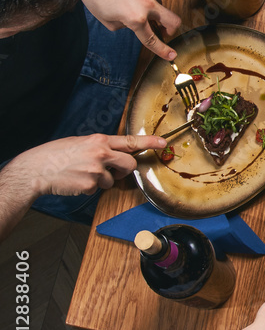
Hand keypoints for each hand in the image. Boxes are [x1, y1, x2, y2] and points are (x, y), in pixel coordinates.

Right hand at [6, 134, 165, 198]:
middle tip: (112, 170)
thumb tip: (114, 153)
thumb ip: (99, 147)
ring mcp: (96, 170)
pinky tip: (76, 181)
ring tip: (83, 173)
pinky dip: (90, 187)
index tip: (163, 143)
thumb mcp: (80, 142)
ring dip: (102, 180)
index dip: (149, 142)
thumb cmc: (56, 155)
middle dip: (125, 169)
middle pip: (129, 164)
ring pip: (113, 180)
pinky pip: (99, 189)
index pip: (130, 141)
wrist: (36, 169)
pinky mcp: (90, 185)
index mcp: (98, 141)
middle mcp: (101, 154)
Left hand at [81, 0, 181, 59]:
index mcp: (135, 18)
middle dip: (171, 29)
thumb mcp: (108, 22)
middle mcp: (147, 4)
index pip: (152, 39)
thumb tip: (137, 24)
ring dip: (152, 8)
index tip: (172, 55)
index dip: (163, 50)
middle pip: (173, 21)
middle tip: (163, 30)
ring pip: (160, 4)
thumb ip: (127, 27)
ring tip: (133, 2)